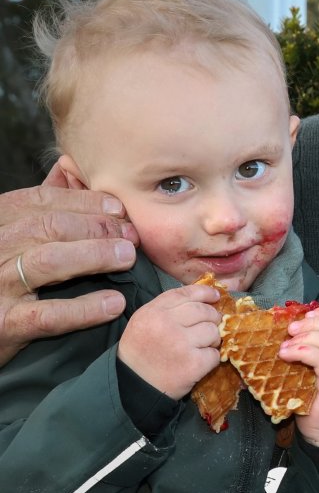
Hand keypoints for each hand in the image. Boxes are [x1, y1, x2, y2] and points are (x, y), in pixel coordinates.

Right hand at [0, 163, 138, 365]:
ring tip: (127, 257)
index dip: (84, 202)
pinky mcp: (3, 326)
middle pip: (48, 227)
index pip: (40, 201)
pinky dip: (84, 309)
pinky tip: (114, 303)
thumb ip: (37, 206)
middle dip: (96, 227)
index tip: (119, 210)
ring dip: (95, 256)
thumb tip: (67, 167)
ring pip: (48, 262)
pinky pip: (47, 315)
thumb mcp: (10, 234)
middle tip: (132, 236)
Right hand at [117, 283, 221, 398]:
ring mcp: (181, 343)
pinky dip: (210, 359)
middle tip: (209, 327)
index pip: (186, 293)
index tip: (216, 296)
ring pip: (213, 331)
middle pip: (204, 311)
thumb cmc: (140, 353)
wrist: (134, 389)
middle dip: (212, 318)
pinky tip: (199, 362)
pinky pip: (214, 354)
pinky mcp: (193, 364)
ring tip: (201, 347)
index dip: (205, 292)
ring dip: (212, 339)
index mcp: (153, 312)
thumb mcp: (144, 322)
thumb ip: (168, 308)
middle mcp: (166, 324)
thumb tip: (203, 298)